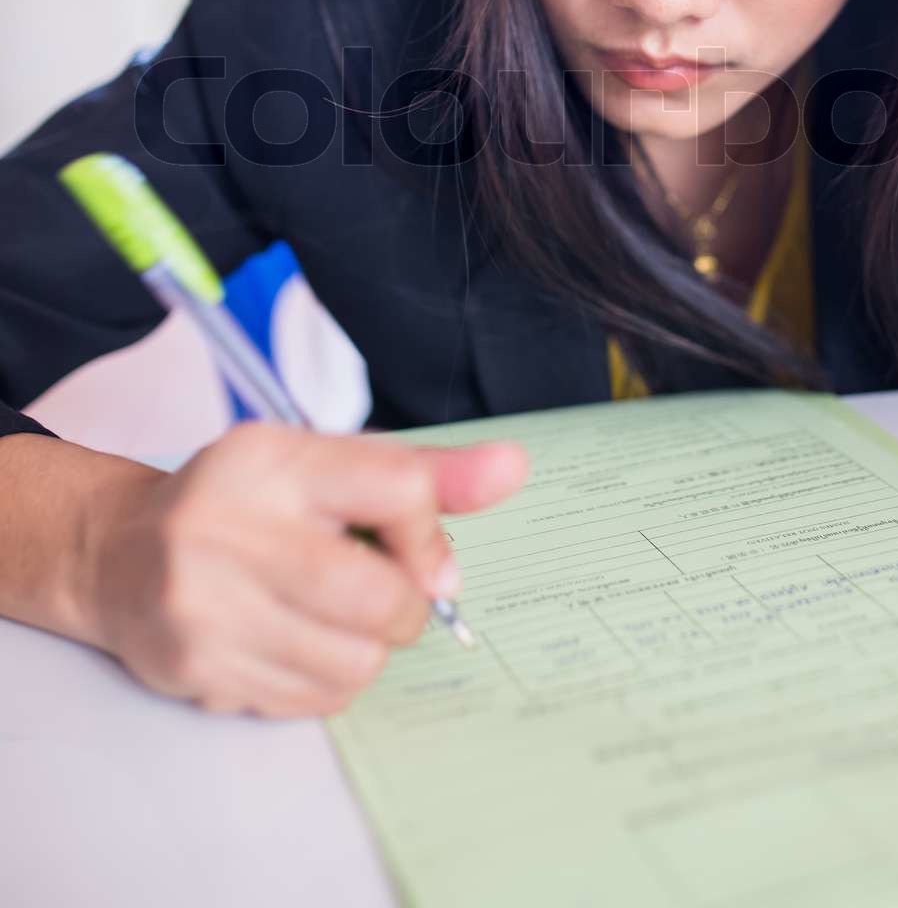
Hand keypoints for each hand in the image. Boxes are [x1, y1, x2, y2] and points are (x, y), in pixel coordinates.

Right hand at [85, 424, 527, 717]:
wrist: (119, 553)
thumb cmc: (244, 502)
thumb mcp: (324, 463)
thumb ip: (420, 472)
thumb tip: (515, 469)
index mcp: (273, 458)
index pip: (399, 488)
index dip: (431, 532)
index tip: (422, 547)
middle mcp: (231, 526)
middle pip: (382, 597)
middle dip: (407, 606)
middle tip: (389, 596)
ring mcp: (207, 604)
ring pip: (355, 662)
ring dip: (369, 647)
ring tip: (337, 617)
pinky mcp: (197, 667)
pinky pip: (313, 701)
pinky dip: (328, 679)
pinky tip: (300, 643)